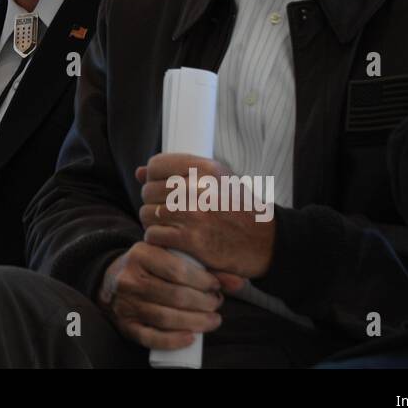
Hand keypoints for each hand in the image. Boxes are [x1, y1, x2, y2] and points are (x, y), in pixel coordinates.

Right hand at [96, 241, 225, 349]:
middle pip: (174, 296)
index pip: (177, 270)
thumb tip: (238, 283)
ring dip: (195, 322)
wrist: (110, 280)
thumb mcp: (168, 256)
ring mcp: (125, 303)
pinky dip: (172, 341)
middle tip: (216, 304)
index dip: (202, 281)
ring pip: (165, 318)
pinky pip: (150, 337)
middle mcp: (129, 278)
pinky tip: (191, 338)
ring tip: (212, 320)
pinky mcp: (125, 325)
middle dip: (203, 303)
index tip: (215, 286)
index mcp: (140, 254)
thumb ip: (202, 265)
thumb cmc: (149, 266)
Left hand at [137, 154, 274, 278]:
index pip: (157, 165)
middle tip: (165, 211)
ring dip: (153, 221)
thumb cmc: (239, 209)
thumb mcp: (216, 181)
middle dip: (152, 202)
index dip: (152, 177)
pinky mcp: (192, 240)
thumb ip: (178, 173)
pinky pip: (155, 235)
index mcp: (206, 169)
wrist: (267, 242)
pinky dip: (158, 239)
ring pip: (148, 213)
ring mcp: (195, 215)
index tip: (160, 187)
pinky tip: (170, 239)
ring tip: (167, 225)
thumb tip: (140, 172)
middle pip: (149, 191)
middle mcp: (199, 189)